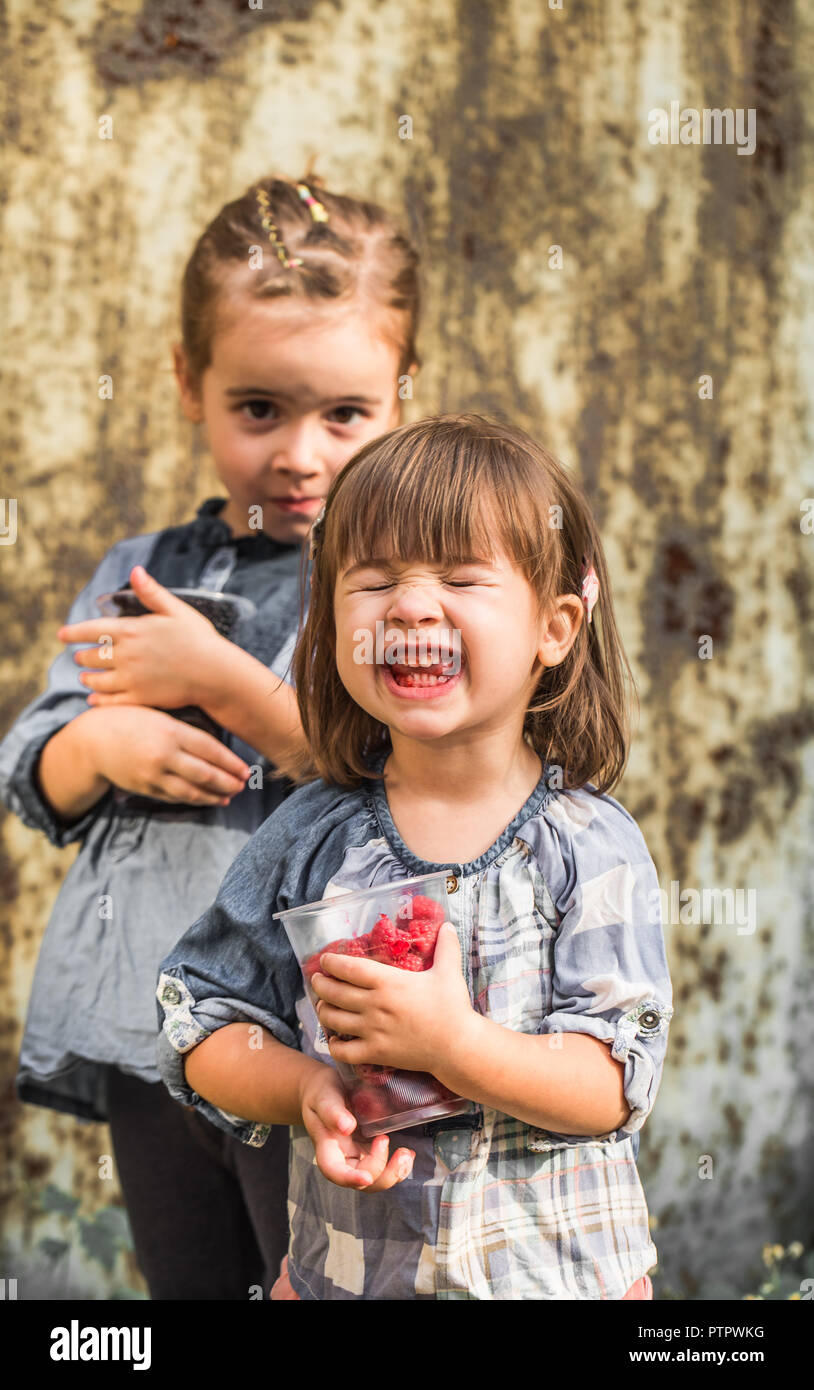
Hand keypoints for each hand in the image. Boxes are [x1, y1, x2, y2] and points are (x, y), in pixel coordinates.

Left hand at [58, 566, 229, 710]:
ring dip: (87, 678)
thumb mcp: (177, 611)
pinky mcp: (139, 698)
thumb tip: (135, 570)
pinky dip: (98, 700)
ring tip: (84, 677)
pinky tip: (93, 699)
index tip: (61, 635)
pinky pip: (110, 702)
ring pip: (96, 680)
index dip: (73, 632)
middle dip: (82, 656)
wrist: (216, 674)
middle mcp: (126, 655)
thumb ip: (152, 593)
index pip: (91, 630)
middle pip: (91, 657)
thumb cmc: (200, 640)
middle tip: (79, 657)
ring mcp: (131, 678)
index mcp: (132, 630)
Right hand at [79, 705, 249, 805]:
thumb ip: (185, 729)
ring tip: (230, 796)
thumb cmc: (130, 720)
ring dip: (214, 796)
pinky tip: (209, 799)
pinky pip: (175, 797)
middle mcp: (162, 755)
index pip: (210, 750)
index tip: (245, 769)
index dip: (231, 763)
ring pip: (191, 791)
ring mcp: (153, 775)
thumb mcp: (158, 714)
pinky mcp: (145, 788)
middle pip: (205, 774)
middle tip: (242, 785)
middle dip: (227, 782)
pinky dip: (195, 800)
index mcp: (170, 732)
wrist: (93, 740)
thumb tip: (219, 745)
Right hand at [298, 1064, 414, 1192]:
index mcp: (327, 1147)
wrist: (326, 1088)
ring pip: (375, 1179)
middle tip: (395, 1148)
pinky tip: (409, 1154)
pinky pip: (385, 1167)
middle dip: (382, 1174)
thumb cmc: (321, 1092)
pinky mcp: (370, 1151)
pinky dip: (399, 1166)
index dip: (350, 1179)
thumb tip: (347, 1127)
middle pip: (360, 1182)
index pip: (334, 1172)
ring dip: (394, 1173)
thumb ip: (332, 1111)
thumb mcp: (323, 1096)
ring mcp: (357, 1156)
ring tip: (407, 1154)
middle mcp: (342, 1157)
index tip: (367, 1177)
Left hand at [311, 922, 472, 1074]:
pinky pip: (344, 1051)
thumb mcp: (449, 972)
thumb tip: (448, 924)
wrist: (457, 1046)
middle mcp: (375, 1005)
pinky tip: (334, 1039)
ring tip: (322, 1005)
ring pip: (334, 1020)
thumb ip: (446, 946)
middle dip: (321, 985)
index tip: (325, 960)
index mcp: (388, 982)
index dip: (332, 963)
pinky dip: (334, 1045)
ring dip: (323, 1011)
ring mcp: (373, 1031)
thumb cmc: (453, 1007)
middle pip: (334, 992)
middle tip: (317, 980)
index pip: (349, 968)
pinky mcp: (375, 1053)